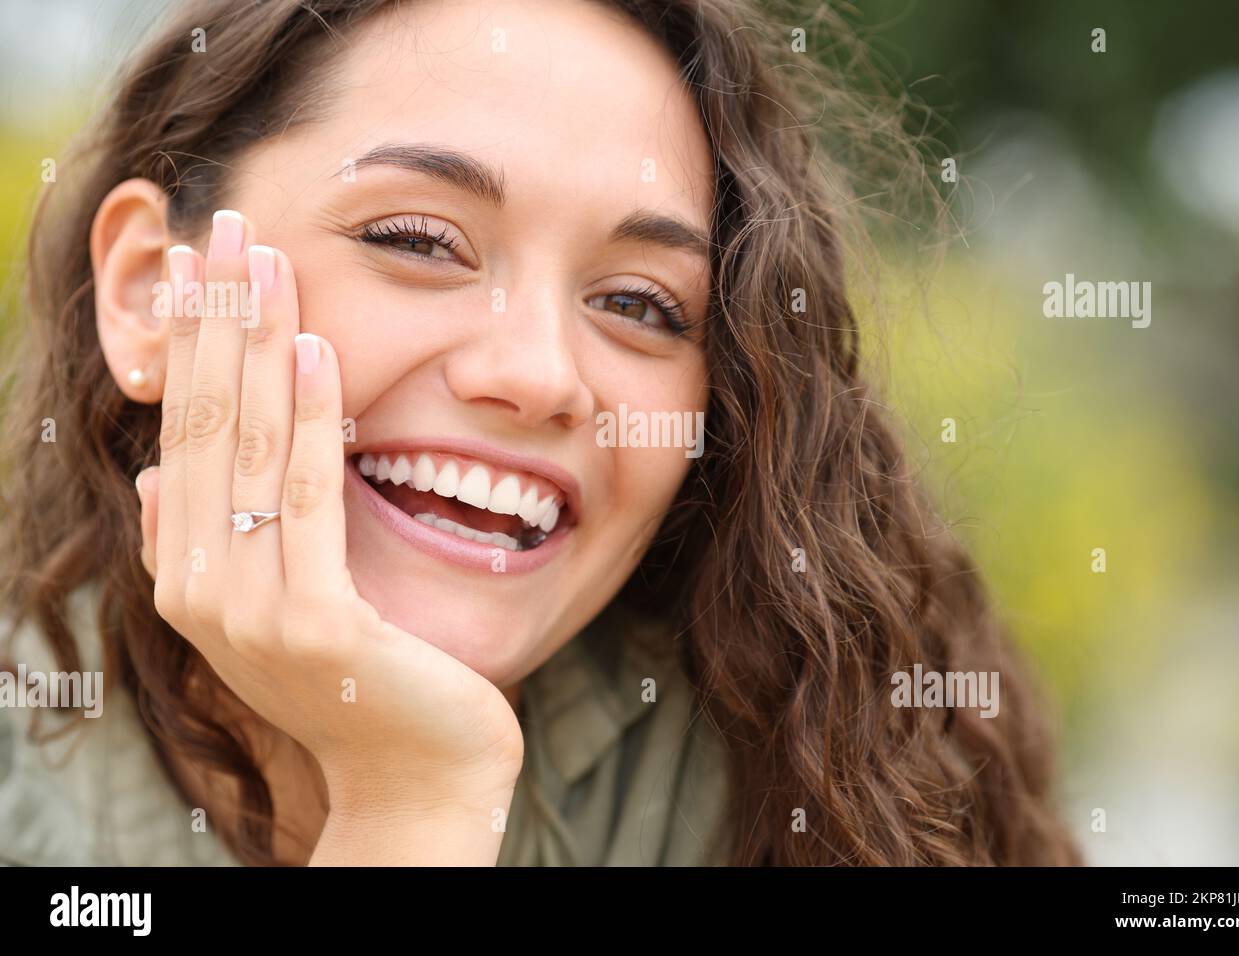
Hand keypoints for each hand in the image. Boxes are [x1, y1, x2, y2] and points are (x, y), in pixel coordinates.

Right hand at [134, 209, 522, 860]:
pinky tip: (319, 352)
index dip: (194, 345)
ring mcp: (252, 611)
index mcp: (192, 578)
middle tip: (224, 224)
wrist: (418, 781)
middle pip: (206, 425)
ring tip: (264, 260)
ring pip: (250, 449)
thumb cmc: (365, 691)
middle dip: (215, 320)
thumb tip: (162, 481)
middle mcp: (202, 591)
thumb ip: (210, 551)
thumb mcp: (276, 615)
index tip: (208, 263)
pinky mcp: (316, 624)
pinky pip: (309, 498)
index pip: (187, 435)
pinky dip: (314, 421)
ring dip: (258, 345)